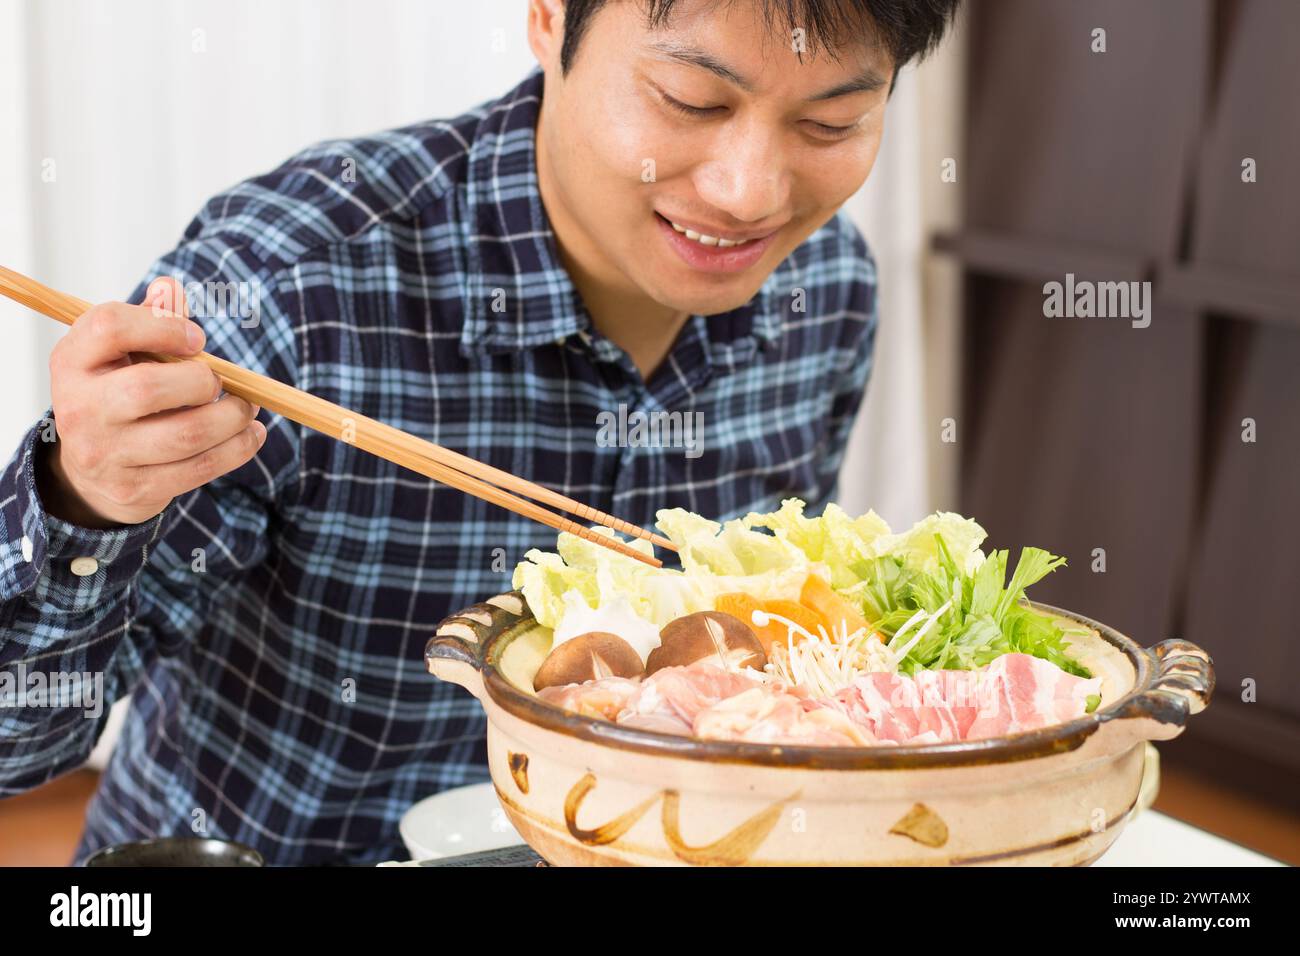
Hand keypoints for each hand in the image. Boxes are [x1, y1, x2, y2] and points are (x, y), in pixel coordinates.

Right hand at [38, 277, 265, 527]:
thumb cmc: (118, 392)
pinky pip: (200, 468)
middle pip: (148, 387)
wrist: (92, 470)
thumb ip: (150, 318)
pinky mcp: (135, 488)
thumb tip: (170, 289)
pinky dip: (238, 448)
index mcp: (72, 360)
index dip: (164, 326)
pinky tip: (251, 434)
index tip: (197, 339)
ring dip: (232, 417)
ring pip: (186, 433)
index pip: (110, 327)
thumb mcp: (121, 352)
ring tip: (246, 407)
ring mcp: (104, 453)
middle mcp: (79, 408)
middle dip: (202, 380)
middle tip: (220, 381)